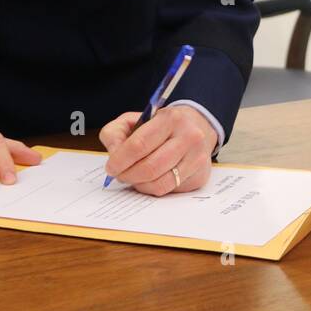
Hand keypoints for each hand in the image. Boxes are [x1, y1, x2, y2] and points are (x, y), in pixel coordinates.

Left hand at [98, 105, 216, 194]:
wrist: (196, 127)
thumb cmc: (160, 125)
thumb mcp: (134, 119)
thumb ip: (115, 133)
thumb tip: (113, 155)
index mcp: (171, 119)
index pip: (139, 145)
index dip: (120, 160)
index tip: (111, 167)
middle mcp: (188, 137)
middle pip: (150, 168)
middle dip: (128, 175)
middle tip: (119, 175)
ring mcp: (197, 158)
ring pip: (159, 184)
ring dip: (139, 185)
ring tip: (133, 177)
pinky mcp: (200, 176)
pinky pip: (169, 190)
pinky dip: (153, 188)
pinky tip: (149, 179)